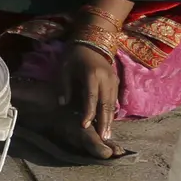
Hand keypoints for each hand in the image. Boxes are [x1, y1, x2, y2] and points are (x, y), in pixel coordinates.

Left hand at [59, 42, 123, 157]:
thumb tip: (63, 103)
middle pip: (106, 104)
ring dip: (110, 119)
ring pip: (113, 103)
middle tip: (104, 138)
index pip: (91, 98)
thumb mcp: (64, 68)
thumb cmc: (74, 56)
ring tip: (107, 134)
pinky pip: (115, 99)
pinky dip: (112, 111)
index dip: (88, 113)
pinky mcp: (117, 81)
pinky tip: (109, 122)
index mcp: (92, 75)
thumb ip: (65, 86)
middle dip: (105, 122)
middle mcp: (106, 79)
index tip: (84, 126)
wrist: (92, 41)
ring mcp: (114, 80)